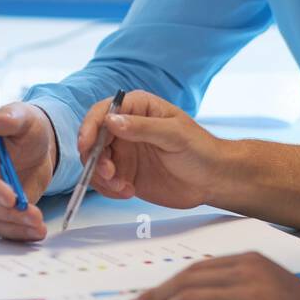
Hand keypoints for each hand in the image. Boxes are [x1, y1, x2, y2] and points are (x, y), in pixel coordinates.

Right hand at [0, 102, 55, 240]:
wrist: (35, 145)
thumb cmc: (24, 128)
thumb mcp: (23, 117)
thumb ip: (12, 118)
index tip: (12, 197)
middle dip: (8, 212)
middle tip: (33, 216)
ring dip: (15, 225)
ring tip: (38, 227)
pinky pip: (1, 226)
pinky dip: (18, 233)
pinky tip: (34, 232)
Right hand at [77, 91, 224, 209]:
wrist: (212, 179)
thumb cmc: (201, 149)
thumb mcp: (174, 135)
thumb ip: (143, 127)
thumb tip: (111, 121)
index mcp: (137, 107)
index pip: (102, 112)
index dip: (90, 128)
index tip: (87, 146)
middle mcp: (126, 128)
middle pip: (93, 139)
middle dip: (95, 158)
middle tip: (110, 174)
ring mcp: (124, 151)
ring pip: (95, 162)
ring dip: (102, 177)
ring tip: (123, 187)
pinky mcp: (125, 173)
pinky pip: (105, 181)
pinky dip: (109, 189)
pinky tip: (128, 192)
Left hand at [126, 252, 299, 299]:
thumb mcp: (275, 290)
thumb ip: (241, 287)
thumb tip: (199, 299)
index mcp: (255, 261)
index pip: (199, 267)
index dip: (169, 282)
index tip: (150, 295)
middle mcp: (251, 272)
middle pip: (188, 280)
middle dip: (156, 295)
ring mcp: (251, 296)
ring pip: (189, 299)